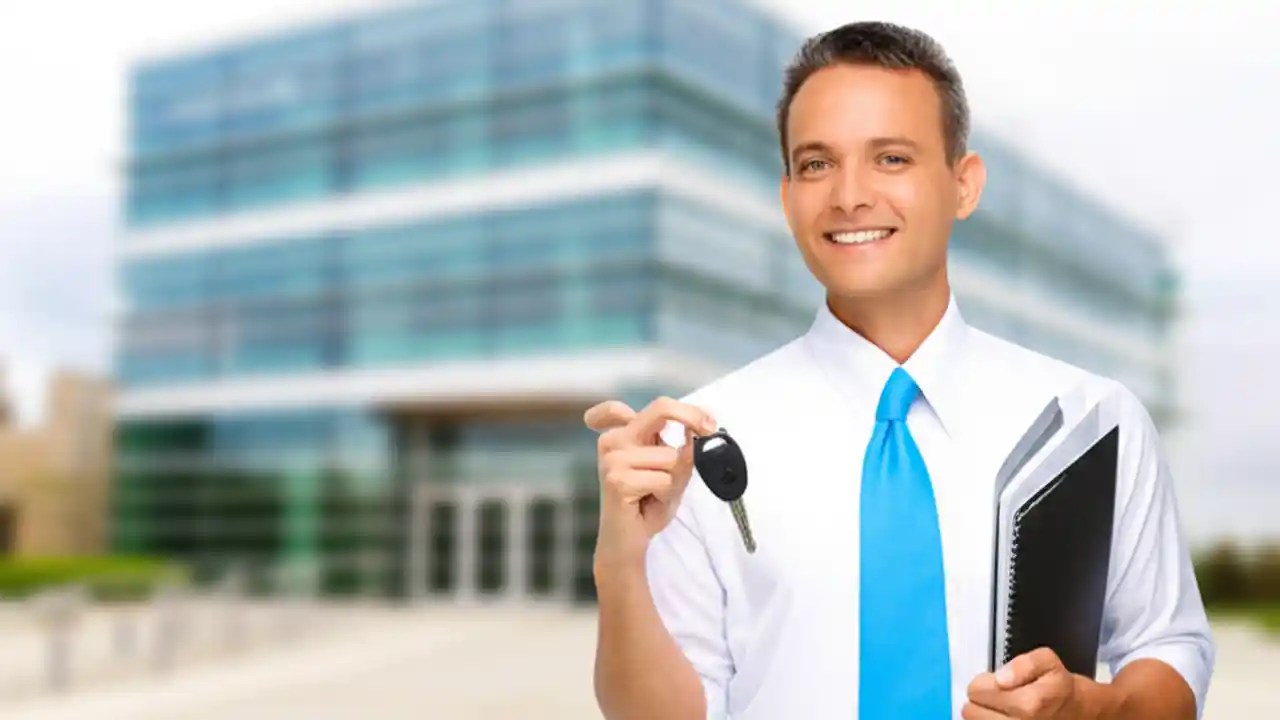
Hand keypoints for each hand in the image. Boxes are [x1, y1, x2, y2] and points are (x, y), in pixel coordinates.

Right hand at [587, 397, 716, 571]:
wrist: (627, 541)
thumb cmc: (647, 504)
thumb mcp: (671, 471)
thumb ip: (682, 448)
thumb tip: (699, 431)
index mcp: (623, 433)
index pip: (647, 403)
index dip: (680, 407)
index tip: (704, 421)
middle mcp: (613, 439)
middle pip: (661, 408)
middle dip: (692, 418)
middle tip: (710, 430)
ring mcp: (612, 458)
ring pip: (670, 456)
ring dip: (674, 479)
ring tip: (657, 493)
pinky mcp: (617, 479)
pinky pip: (663, 479)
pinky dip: (666, 494)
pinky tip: (648, 503)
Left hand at [964, 647, 1099, 718]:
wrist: (1081, 713)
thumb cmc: (1059, 686)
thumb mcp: (1047, 661)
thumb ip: (1022, 665)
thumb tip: (1001, 679)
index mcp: (1029, 703)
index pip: (977, 691)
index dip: (982, 683)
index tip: (993, 683)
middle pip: (971, 713)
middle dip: (979, 702)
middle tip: (994, 697)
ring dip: (981, 716)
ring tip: (998, 709)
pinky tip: (1001, 717)